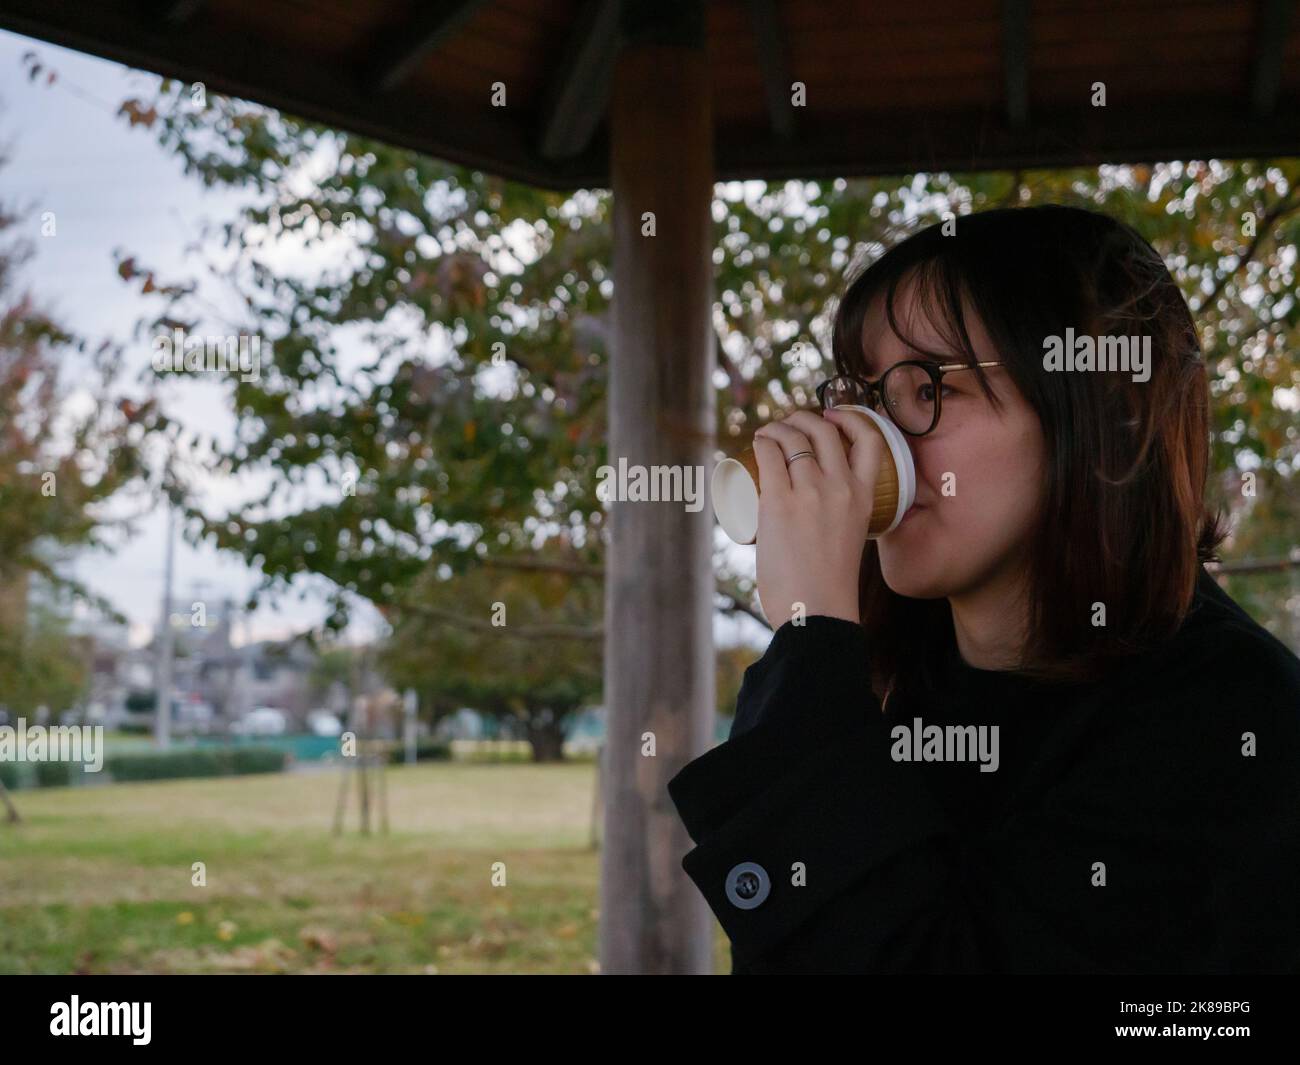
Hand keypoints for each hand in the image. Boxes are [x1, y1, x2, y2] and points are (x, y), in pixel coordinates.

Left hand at [751, 408, 886, 627]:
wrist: (816, 612)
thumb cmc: (828, 588)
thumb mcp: (849, 540)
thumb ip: (841, 524)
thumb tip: (815, 520)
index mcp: (866, 497)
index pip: (872, 440)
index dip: (853, 418)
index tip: (834, 417)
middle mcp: (841, 487)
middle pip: (825, 430)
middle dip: (804, 418)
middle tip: (788, 426)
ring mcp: (811, 492)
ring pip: (793, 437)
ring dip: (777, 427)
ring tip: (766, 434)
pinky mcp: (779, 502)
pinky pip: (769, 454)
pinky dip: (762, 440)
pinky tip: (757, 441)